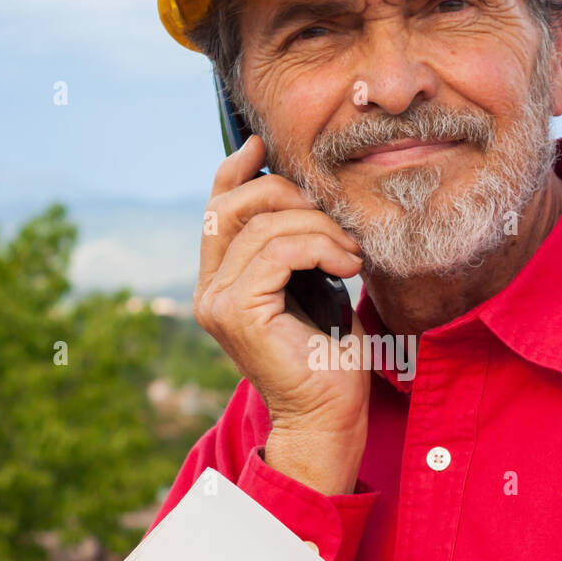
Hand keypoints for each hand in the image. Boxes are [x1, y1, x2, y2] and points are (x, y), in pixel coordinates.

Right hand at [193, 135, 370, 492]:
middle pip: (235, 205)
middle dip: (291, 195)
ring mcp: (216, 302)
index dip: (237, 169)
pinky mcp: (237, 312)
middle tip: (338, 222)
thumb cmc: (330, 355)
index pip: (217, 207)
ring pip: (264, 226)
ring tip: (353, 255)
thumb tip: (299, 192)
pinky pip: (278, 251)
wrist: (331, 414)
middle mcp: (208, 290)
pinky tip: (346, 267)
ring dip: (320, 229)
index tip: (266, 146)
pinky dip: (320, 248)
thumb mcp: (313, 284)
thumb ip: (294, 245)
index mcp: (221, 281)